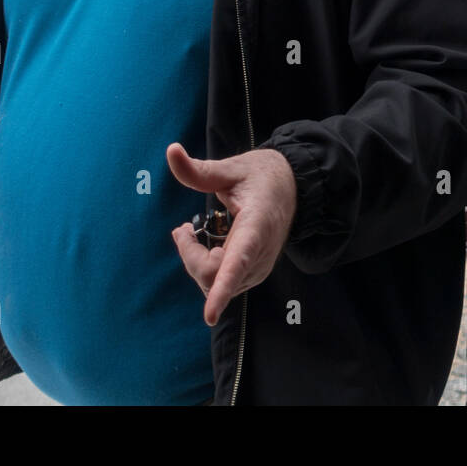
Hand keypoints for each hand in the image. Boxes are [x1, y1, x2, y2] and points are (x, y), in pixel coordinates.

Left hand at [167, 142, 296, 325]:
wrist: (295, 187)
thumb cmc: (262, 175)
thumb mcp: (232, 168)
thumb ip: (199, 169)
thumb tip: (171, 150)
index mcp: (256, 227)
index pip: (237, 262)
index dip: (222, 290)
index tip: (210, 314)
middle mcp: (260, 255)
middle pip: (213, 276)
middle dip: (189, 256)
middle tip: (182, 229)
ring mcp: (258, 268)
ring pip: (214, 283)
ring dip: (196, 261)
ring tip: (191, 232)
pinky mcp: (253, 272)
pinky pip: (221, 281)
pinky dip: (206, 265)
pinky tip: (206, 242)